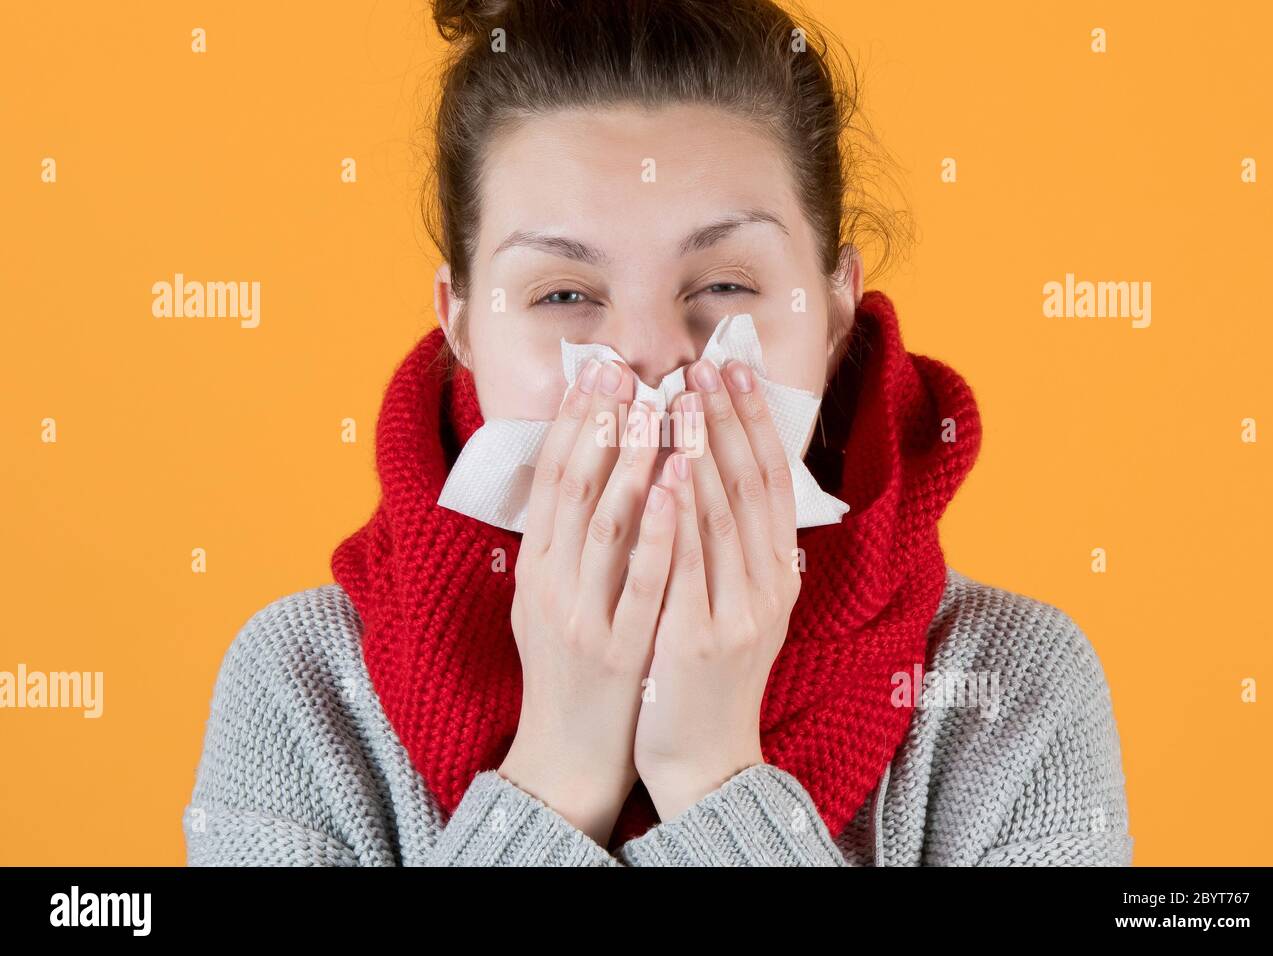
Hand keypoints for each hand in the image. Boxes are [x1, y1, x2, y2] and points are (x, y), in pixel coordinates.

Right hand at [499, 357, 676, 845]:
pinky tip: (674, 486)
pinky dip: (657, 529)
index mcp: (534, 569)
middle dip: (597, 426)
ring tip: (651, 410)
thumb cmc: (566, 671)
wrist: (566, 756)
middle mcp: (549, 585)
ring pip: (604, 525)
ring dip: (628, 463)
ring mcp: (581, 616)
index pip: (550, 481)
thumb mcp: (548, 601)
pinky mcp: (617, 647)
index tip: (595, 374)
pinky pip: (640, 580)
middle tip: (621, 371)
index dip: (571, 424)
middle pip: (572, 491)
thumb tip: (581, 475)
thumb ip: (562, 544)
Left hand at [632, 356, 802, 821]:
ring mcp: (736, 613)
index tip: (734, 373)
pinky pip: (688, 566)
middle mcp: (767, 587)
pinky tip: (667, 473)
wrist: (704, 757)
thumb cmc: (708, 675)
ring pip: (722, 518)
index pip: (770, 482)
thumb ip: (739, 550)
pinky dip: (680, 517)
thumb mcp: (740, 608)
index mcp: (776, 574)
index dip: (754, 423)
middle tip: (708, 366)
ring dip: (703, 454)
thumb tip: (727, 479)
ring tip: (684, 399)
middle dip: (728, 422)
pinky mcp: (699, 639)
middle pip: (750, 488)